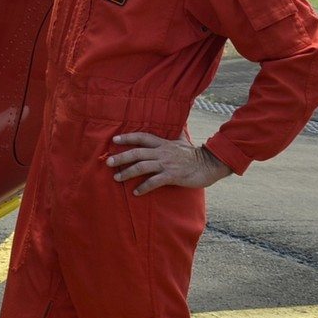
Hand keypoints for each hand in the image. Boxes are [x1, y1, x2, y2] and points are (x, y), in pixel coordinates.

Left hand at [107, 132, 230, 195]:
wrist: (210, 165)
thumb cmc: (194, 154)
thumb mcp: (183, 141)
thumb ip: (176, 133)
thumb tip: (178, 124)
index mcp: (163, 143)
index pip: (142, 137)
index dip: (128, 137)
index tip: (114, 140)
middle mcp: (162, 152)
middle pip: (137, 153)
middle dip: (121, 157)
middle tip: (108, 162)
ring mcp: (167, 164)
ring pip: (142, 167)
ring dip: (127, 173)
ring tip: (116, 178)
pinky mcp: (172, 176)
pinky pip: (154, 182)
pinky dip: (144, 187)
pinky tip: (136, 192)